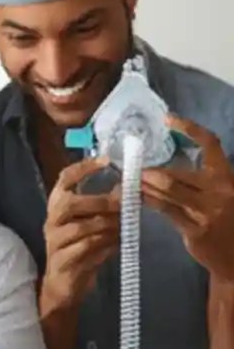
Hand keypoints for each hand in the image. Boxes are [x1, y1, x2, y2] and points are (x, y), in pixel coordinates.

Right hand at [41, 157, 120, 310]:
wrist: (63, 286)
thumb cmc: (79, 251)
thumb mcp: (92, 225)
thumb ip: (105, 208)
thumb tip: (128, 188)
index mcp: (58, 206)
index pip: (64, 179)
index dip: (83, 168)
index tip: (107, 160)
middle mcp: (52, 221)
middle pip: (69, 203)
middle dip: (98, 201)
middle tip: (123, 203)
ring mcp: (54, 242)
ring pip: (79, 227)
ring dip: (106, 225)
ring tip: (123, 227)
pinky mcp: (62, 261)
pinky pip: (85, 249)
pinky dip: (104, 245)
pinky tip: (116, 245)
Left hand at [141, 115, 233, 281]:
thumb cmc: (224, 222)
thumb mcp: (218, 196)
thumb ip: (197, 181)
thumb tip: (160, 168)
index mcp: (226, 177)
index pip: (210, 144)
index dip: (190, 129)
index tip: (167, 119)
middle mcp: (220, 190)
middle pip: (176, 173)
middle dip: (148, 171)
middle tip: (127, 168)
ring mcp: (208, 210)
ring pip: (166, 190)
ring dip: (141, 185)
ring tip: (125, 182)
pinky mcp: (195, 229)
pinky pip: (164, 209)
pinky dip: (146, 201)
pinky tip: (134, 199)